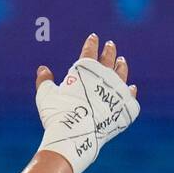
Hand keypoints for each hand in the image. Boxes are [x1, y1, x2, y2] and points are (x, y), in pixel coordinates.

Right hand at [33, 34, 139, 172]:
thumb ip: (45, 80)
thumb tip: (43, 69)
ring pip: (122, 75)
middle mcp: (104, 78)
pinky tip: (131, 88)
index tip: (93, 37)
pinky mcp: (123, 109)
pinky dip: (130, 92)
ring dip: (121, 67)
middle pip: (108, 60)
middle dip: (109, 51)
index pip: (89, 52)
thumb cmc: (56, 113)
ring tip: (122, 61)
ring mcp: (115, 93)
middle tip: (110, 45)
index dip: (91, 44)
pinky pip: (129, 97)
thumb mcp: (45, 95)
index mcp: (84, 71)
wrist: (74, 135)